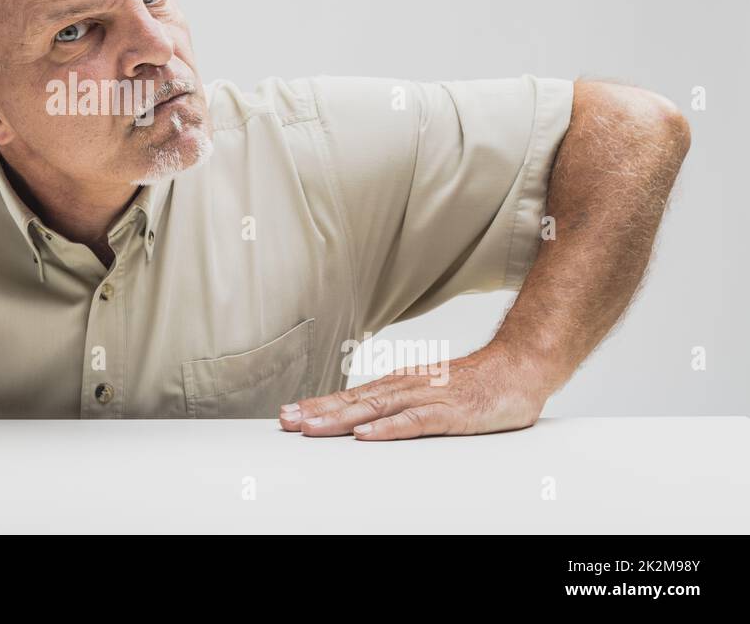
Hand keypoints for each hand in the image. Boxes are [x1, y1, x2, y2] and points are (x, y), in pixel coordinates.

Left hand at [278, 344, 550, 440]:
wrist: (517, 368)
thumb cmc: (473, 385)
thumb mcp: (427, 394)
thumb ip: (398, 406)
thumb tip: (365, 421)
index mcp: (398, 384)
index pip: (350, 396)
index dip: (318, 405)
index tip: (289, 413)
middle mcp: (405, 387)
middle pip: (353, 401)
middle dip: (318, 412)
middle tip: (286, 420)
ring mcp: (426, 397)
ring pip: (374, 409)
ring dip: (340, 419)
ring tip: (311, 427)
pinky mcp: (448, 412)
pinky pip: (413, 421)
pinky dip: (387, 428)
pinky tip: (366, 435)